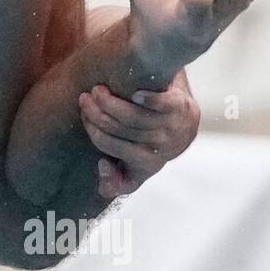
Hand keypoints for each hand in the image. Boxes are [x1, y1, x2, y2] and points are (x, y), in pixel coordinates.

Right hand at [78, 76, 199, 199]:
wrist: (186, 123)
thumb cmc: (151, 145)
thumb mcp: (135, 168)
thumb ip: (115, 180)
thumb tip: (103, 166)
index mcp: (147, 164)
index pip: (109, 145)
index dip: (93, 130)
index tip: (84, 117)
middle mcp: (159, 146)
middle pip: (118, 127)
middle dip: (95, 111)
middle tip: (85, 98)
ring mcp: (170, 126)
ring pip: (134, 115)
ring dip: (110, 101)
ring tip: (97, 90)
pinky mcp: (179, 106)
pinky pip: (161, 103)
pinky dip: (146, 98)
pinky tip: (132, 93)